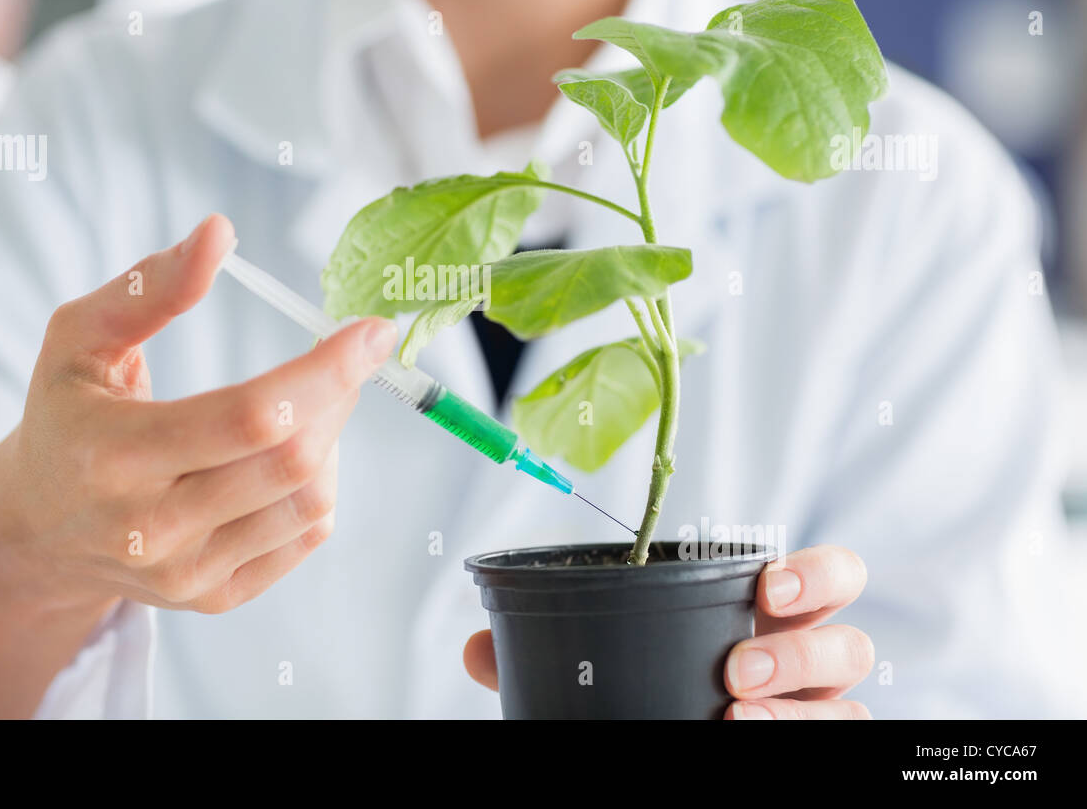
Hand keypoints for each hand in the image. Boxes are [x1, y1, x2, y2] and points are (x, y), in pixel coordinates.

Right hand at [0, 214, 395, 714]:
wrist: (37, 530)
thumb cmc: (66, 415)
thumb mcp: (79, 338)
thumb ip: (149, 286)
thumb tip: (221, 232)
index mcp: (114, 455)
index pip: (250, 415)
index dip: (325, 369)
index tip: (371, 331)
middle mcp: (150, 528)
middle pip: (290, 460)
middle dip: (337, 396)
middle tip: (345, 358)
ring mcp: (185, 573)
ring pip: (310, 501)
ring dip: (332, 438)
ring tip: (310, 403)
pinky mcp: (213, 597)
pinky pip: (306, 536)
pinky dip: (318, 484)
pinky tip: (292, 453)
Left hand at [462, 545, 872, 719]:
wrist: (671, 738)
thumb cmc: (648, 690)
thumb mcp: (600, 661)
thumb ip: (543, 649)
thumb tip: (476, 648)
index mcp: (767, 616)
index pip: (828, 577)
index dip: (815, 573)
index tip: (767, 586)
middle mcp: (808, 665)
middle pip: (850, 645)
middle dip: (800, 654)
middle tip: (732, 671)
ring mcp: (818, 716)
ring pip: (849, 708)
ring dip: (797, 713)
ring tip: (732, 717)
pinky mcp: (819, 752)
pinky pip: (840, 750)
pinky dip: (799, 742)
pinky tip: (743, 742)